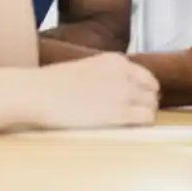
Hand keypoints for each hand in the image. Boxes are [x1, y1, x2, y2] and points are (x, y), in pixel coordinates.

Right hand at [24, 53, 158, 128]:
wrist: (38, 93)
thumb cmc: (52, 85)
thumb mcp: (86, 68)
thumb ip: (105, 75)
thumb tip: (112, 90)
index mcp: (115, 60)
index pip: (146, 77)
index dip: (143, 92)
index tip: (136, 102)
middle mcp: (124, 73)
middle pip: (152, 91)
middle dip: (145, 103)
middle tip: (133, 116)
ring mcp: (124, 92)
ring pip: (152, 104)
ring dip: (145, 115)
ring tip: (129, 125)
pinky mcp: (120, 112)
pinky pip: (147, 118)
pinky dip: (143, 124)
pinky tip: (129, 130)